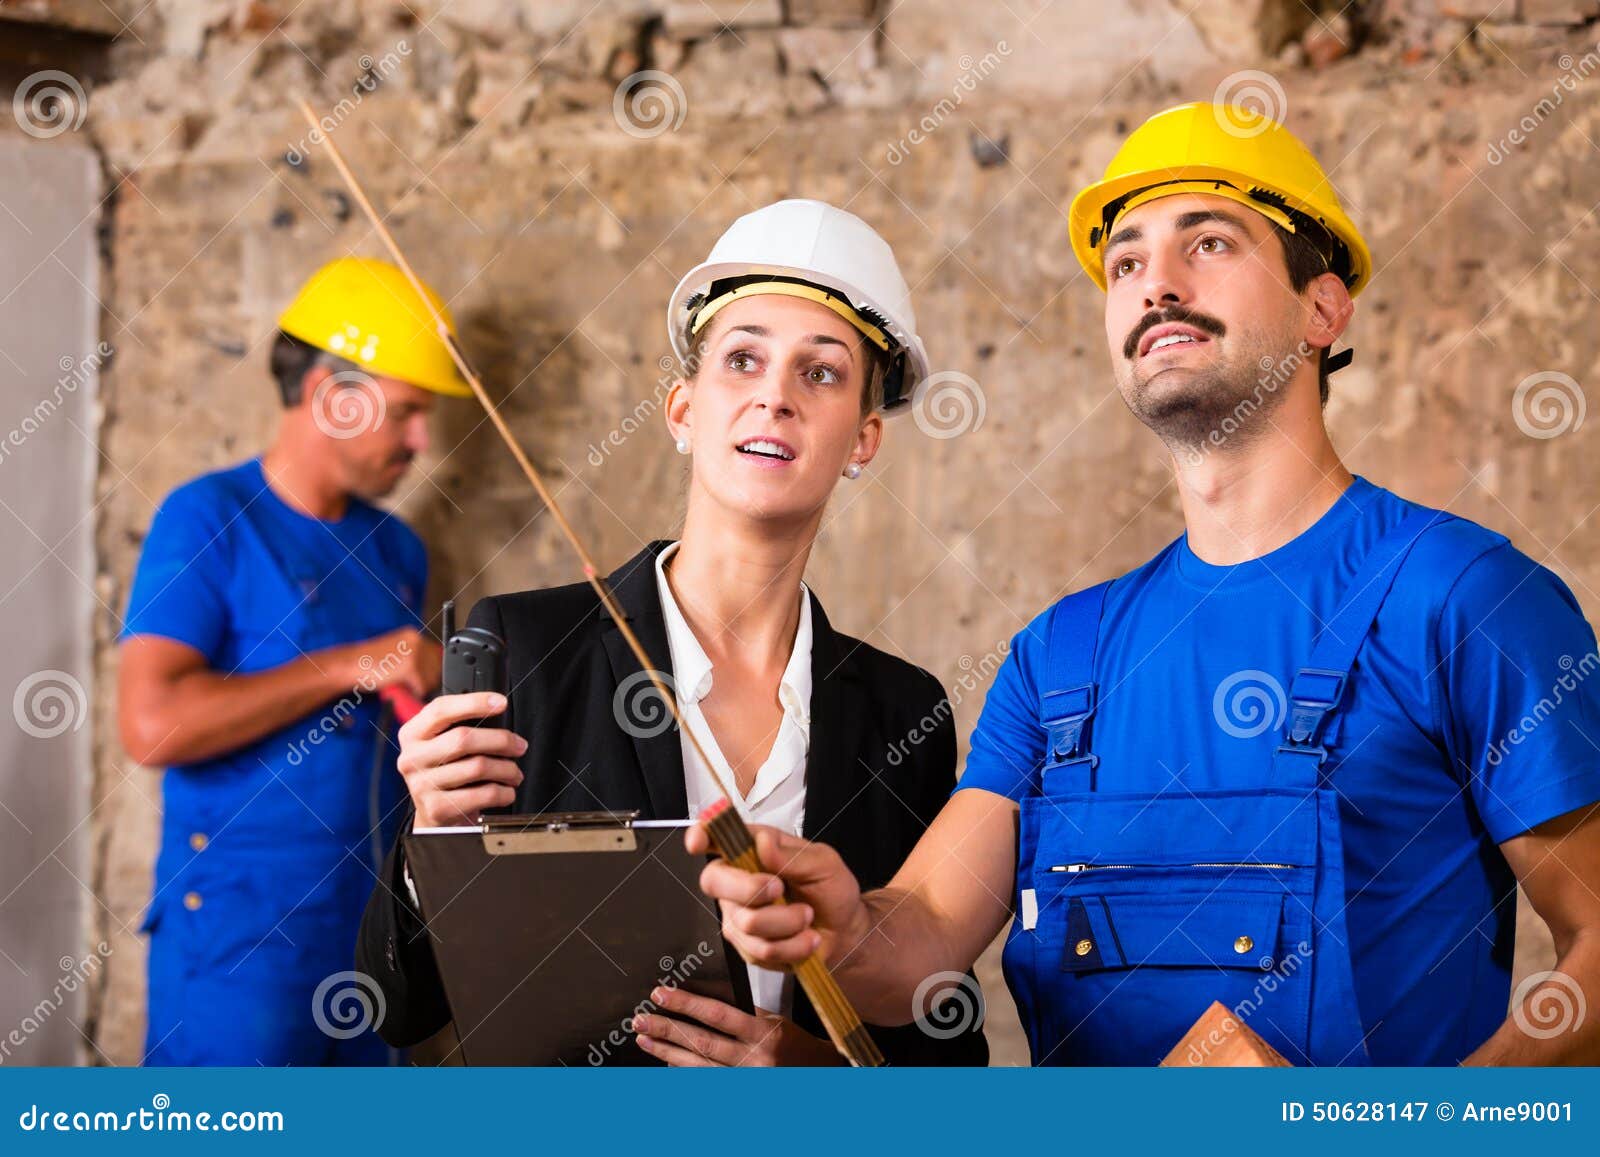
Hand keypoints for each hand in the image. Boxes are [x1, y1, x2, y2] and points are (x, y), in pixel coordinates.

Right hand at [341, 627, 441, 697]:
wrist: (347, 665)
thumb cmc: (367, 663)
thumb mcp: (395, 654)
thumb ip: (415, 657)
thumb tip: (435, 671)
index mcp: (413, 635)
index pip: (438, 655)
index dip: (430, 670)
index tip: (420, 677)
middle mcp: (417, 640)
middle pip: (438, 667)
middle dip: (427, 679)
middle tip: (407, 682)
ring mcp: (414, 653)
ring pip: (432, 679)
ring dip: (419, 686)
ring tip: (400, 683)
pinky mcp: (410, 667)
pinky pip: (421, 688)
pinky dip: (411, 692)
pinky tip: (397, 686)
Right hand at [397, 692, 525, 826]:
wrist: (436, 816)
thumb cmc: (447, 772)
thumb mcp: (443, 745)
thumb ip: (461, 725)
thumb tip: (498, 713)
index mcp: (412, 734)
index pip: (440, 710)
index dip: (474, 702)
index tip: (501, 702)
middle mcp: (411, 758)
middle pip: (463, 739)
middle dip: (501, 740)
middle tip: (519, 746)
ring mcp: (422, 785)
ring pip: (478, 767)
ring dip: (507, 769)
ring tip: (514, 772)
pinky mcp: (438, 808)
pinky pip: (483, 794)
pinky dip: (504, 792)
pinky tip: (506, 791)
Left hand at [631, 987, 843, 1066]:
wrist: (820, 1076)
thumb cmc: (795, 1045)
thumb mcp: (775, 1021)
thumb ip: (744, 1013)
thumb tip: (703, 999)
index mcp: (764, 1034)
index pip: (718, 1015)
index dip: (687, 1004)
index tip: (661, 993)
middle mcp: (754, 1060)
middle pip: (702, 1043)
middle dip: (668, 1030)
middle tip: (640, 1019)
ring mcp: (746, 1081)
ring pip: (699, 1066)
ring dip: (668, 1052)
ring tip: (644, 1039)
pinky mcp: (740, 1094)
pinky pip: (707, 1083)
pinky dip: (685, 1073)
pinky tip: (666, 1063)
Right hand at [686, 822, 869, 970]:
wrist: (844, 931)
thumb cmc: (831, 890)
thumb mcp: (823, 863)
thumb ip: (792, 855)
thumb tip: (763, 842)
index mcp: (753, 850)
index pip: (716, 837)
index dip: (701, 836)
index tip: (698, 841)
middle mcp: (738, 880)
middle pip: (714, 880)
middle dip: (751, 888)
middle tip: (780, 889)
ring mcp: (738, 914)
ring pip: (746, 922)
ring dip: (788, 922)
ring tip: (807, 917)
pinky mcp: (747, 946)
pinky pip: (760, 950)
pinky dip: (792, 945)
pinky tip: (805, 938)